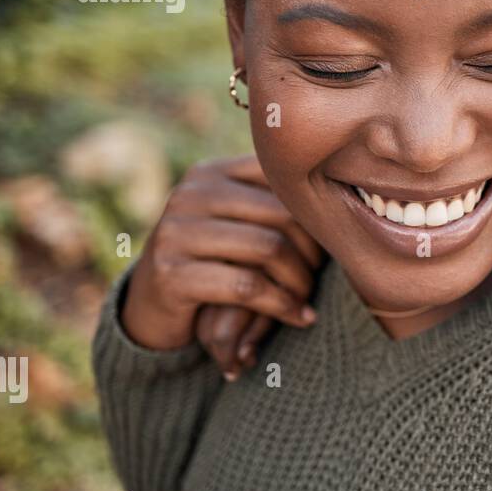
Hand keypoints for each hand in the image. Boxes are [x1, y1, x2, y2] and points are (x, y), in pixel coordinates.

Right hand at [119, 155, 325, 378]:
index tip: (331, 243)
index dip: (316, 214)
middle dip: (313, 251)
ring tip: (308, 300)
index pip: (284, 180)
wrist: (150, 304)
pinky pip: (247, 286)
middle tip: (322, 279)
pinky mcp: (171, 274)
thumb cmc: (212, 260)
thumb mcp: (237, 221)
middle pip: (283, 214)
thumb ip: (273, 201)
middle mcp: (190, 194)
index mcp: (212, 173)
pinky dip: (282, 305)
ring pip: (269, 249)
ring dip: (300, 282)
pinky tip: (298, 317)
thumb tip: (341, 187)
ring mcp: (176, 232)